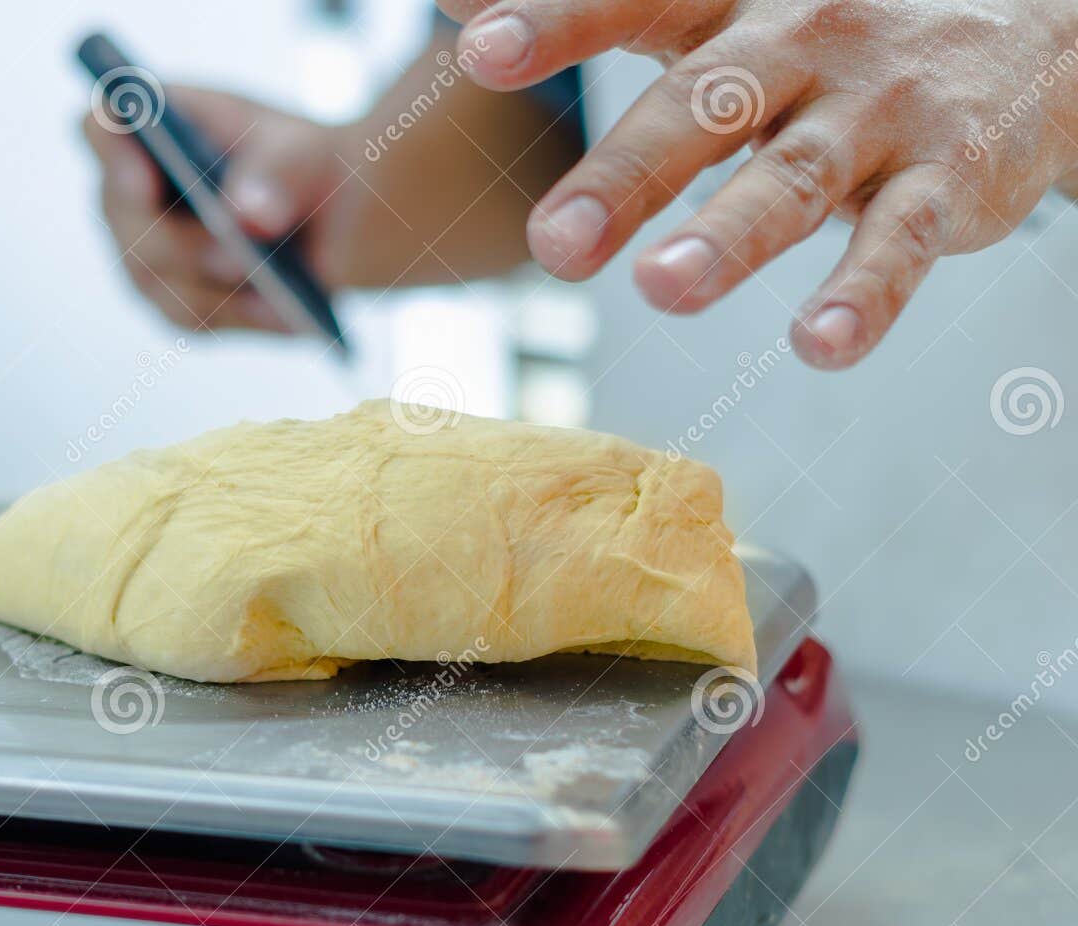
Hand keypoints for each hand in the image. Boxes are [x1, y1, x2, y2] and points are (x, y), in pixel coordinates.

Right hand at [82, 88, 351, 332]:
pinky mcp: (178, 303)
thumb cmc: (305, 163)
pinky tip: (284, 313)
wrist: (335, 217)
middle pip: (121, 217)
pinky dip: (242, 313)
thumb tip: (245, 219)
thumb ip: (278, 172)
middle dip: (171, 238)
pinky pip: (195, 317)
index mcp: (155, 123)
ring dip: (211, 283)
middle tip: (227, 253)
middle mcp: (135, 189)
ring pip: (153, 278)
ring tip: (268, 286)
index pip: (103, 128)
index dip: (111, 149)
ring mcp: (148, 252)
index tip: (143, 171)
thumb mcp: (306, 151)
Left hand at [438, 0, 1077, 368]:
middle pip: (704, 106)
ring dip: (730, 236)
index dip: (560, 22)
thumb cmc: (823, 29)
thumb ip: (595, 14)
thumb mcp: (711, 9)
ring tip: (663, 289)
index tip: (480, 52)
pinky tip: (820, 344)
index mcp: (732, 2)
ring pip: (797, 178)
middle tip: (555, 245)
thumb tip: (453, 9)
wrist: (1031, 23)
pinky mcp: (948, 176)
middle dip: (627, 173)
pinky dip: (865, 294)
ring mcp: (877, 111)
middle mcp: (801, 43)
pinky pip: (903, 239)